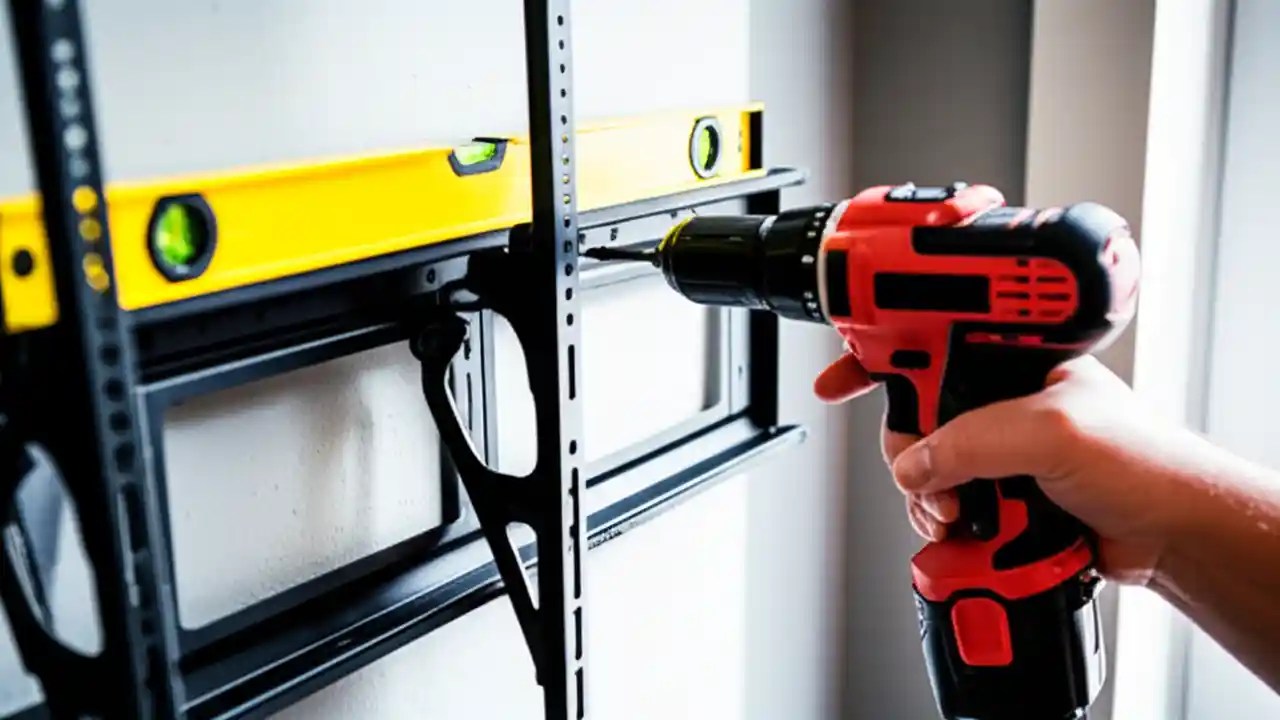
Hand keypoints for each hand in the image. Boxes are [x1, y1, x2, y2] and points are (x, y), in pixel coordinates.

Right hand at [814, 351, 1203, 585]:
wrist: (1171, 535)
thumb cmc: (1141, 460)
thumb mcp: (1049, 432)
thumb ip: (971, 441)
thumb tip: (917, 465)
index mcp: (1008, 365)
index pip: (928, 348)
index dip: (876, 358)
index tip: (835, 379)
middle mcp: (999, 406)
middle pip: (913, 422)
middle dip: (908, 457)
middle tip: (930, 480)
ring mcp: (999, 454)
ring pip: (924, 473)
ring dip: (930, 501)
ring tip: (962, 517)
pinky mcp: (1001, 498)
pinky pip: (946, 509)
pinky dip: (946, 529)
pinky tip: (968, 535)